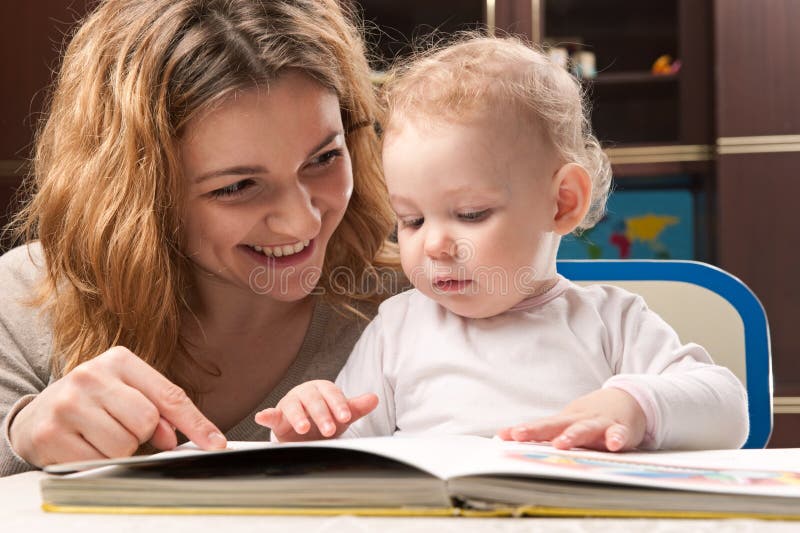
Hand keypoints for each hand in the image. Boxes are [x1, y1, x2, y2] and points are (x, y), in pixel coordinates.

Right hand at [9, 346, 226, 467]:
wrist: (38, 413)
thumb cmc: (93, 402)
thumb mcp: (127, 392)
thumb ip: (160, 410)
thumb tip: (176, 438)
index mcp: (119, 360)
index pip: (170, 396)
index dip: (195, 423)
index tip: (216, 443)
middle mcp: (91, 375)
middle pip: (148, 422)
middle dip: (142, 434)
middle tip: (120, 426)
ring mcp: (68, 404)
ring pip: (124, 445)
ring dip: (118, 450)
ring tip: (99, 435)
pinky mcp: (51, 433)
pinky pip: (96, 462)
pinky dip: (96, 461)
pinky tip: (82, 446)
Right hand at [255, 380, 377, 441]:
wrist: (308, 432)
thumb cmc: (326, 418)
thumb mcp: (342, 414)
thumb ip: (356, 407)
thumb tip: (374, 399)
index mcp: (323, 389)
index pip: (332, 394)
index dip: (338, 405)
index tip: (345, 416)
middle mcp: (306, 393)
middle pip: (314, 401)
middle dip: (322, 415)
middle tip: (329, 430)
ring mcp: (290, 403)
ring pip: (294, 407)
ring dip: (299, 417)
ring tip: (304, 429)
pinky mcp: (277, 416)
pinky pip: (271, 415)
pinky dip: (266, 415)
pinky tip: (262, 417)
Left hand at [496, 388, 646, 451]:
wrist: (626, 398)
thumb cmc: (589, 416)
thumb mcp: (565, 422)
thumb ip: (539, 432)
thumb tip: (504, 436)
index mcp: (564, 421)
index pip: (540, 426)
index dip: (523, 430)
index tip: (504, 436)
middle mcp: (578, 420)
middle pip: (556, 425)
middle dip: (537, 431)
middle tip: (521, 436)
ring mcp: (599, 423)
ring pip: (585, 429)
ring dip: (572, 436)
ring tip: (561, 444)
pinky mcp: (621, 428)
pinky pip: (619, 433)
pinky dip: (616, 438)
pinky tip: (612, 445)